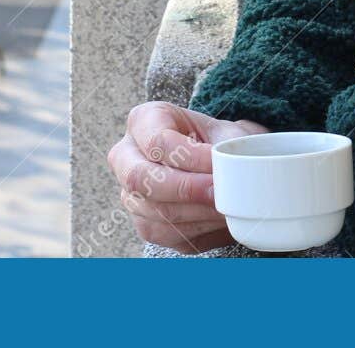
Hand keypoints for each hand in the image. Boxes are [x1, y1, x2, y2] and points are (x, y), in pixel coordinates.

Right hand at [107, 101, 267, 251]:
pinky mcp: (145, 224)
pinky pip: (166, 233)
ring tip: (227, 206)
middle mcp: (126, 156)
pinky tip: (217, 219)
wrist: (223, 167)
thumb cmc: (220, 143)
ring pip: (155, 211)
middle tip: (219, 192)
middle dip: (186, 189)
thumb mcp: (226, 134)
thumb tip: (228, 172)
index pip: (158, 141)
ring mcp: (131, 193)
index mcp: (143, 120)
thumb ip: (227, 149)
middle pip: (141, 179)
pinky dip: (197, 229)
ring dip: (196, 212)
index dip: (192, 157)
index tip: (221, 164)